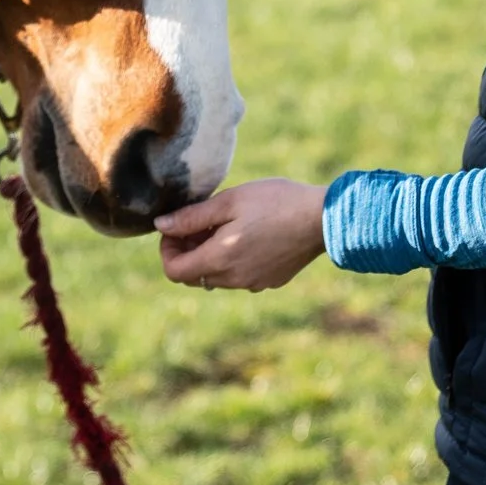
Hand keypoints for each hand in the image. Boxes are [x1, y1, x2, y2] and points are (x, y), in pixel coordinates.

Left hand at [155, 178, 327, 291]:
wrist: (324, 218)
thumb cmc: (275, 202)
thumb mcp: (229, 201)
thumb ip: (191, 217)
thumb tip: (161, 226)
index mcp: (220, 259)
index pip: (173, 271)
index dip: (167, 249)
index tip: (177, 228)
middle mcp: (235, 279)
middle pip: (193, 276)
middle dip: (188, 251)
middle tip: (200, 222)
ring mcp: (254, 284)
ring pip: (216, 277)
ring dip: (210, 256)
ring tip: (225, 225)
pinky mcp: (270, 282)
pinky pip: (239, 277)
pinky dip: (232, 261)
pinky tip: (248, 235)